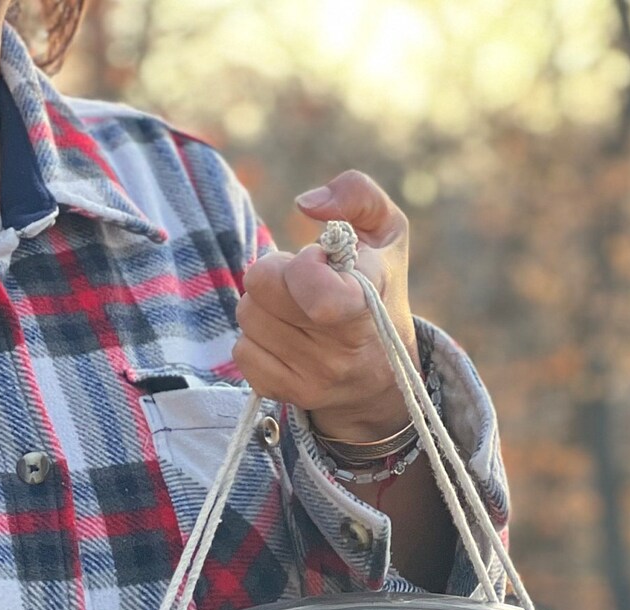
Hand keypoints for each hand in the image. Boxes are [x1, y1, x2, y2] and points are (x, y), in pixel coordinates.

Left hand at [234, 169, 416, 446]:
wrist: (383, 377)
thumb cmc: (380, 289)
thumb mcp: (388, 233)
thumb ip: (357, 195)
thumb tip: (306, 204)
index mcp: (367, 302)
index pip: (315, 291)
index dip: (302, 265)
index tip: (320, 260)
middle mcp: (341, 349)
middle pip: (260, 286)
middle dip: (275, 273)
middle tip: (302, 280)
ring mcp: (312, 378)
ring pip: (247, 316)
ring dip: (263, 305)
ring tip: (295, 309)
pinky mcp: (286, 394)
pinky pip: (241, 351)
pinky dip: (256, 338)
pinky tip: (284, 337)